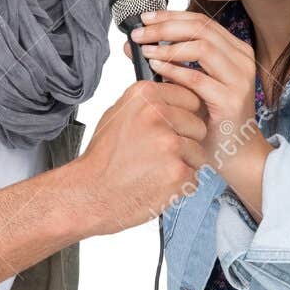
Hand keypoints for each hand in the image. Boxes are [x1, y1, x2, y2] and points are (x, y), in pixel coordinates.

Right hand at [68, 79, 207, 235]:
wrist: (90, 194)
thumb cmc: (102, 158)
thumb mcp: (118, 115)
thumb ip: (148, 103)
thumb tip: (173, 97)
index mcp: (144, 96)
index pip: (190, 98)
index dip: (184, 116)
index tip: (174, 127)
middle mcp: (158, 115)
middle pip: (198, 125)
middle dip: (186, 141)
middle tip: (161, 154)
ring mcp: (169, 144)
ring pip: (199, 152)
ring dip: (185, 163)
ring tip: (157, 170)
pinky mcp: (178, 171)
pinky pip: (195, 175)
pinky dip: (181, 183)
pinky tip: (158, 183)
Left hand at [126, 10, 259, 168]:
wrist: (235, 153)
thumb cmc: (211, 118)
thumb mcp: (188, 84)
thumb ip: (166, 61)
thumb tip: (132, 44)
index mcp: (236, 50)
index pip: (202, 21)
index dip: (171, 16)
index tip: (145, 17)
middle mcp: (242, 60)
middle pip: (201, 28)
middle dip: (166, 27)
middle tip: (139, 34)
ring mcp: (240, 79)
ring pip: (202, 47)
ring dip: (169, 46)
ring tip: (145, 50)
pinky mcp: (231, 100)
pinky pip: (198, 79)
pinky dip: (174, 70)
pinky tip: (156, 67)